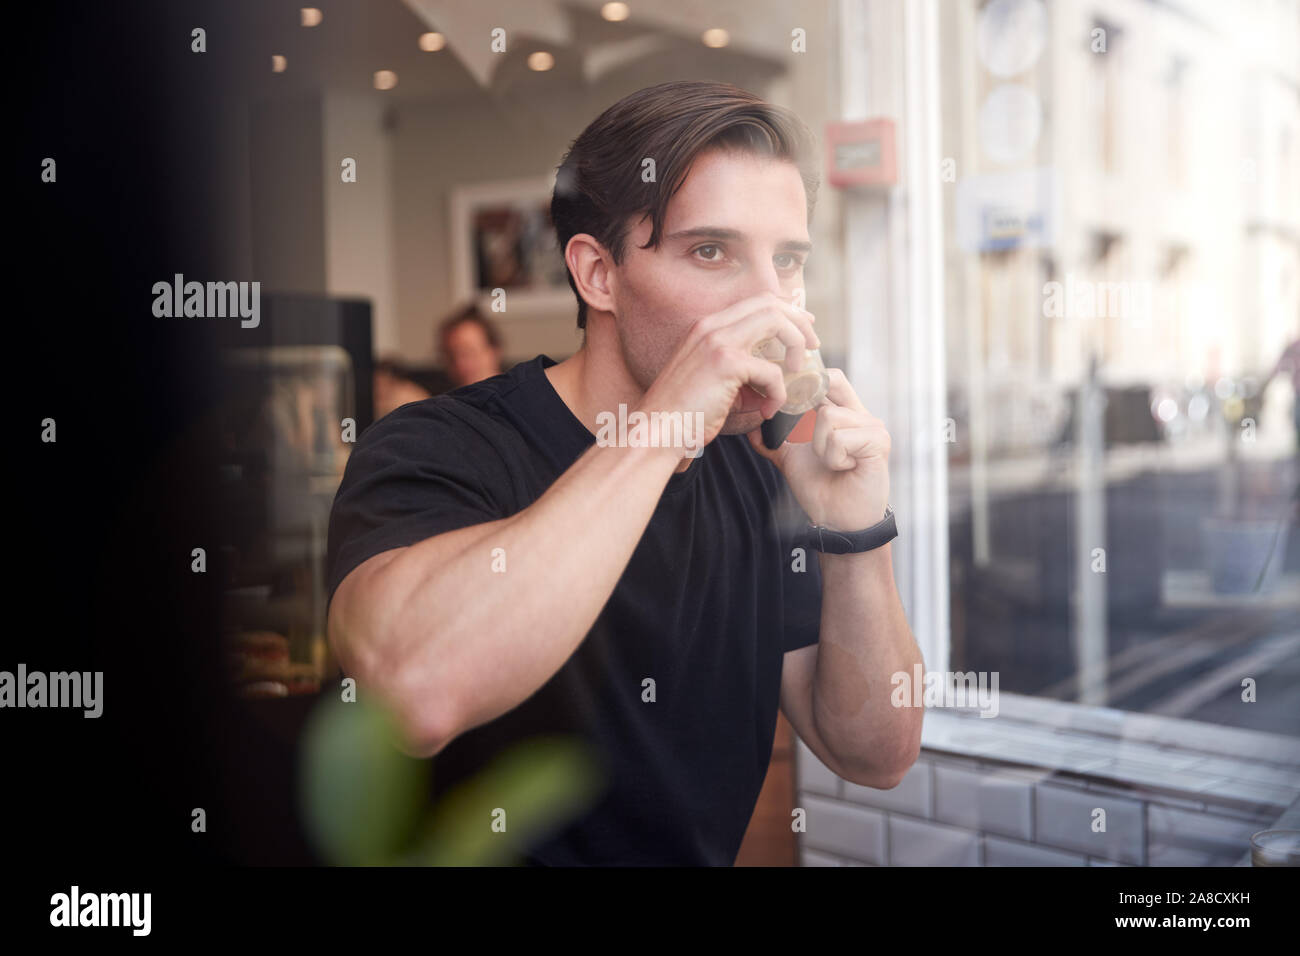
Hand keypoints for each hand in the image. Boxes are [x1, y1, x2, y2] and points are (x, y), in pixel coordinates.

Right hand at [634, 292, 819, 456]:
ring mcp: (717, 341)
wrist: (656, 431)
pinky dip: (778, 392)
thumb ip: (738, 371)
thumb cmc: (683, 415)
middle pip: (770, 303)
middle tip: (813, 345)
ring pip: (776, 322)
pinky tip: (769, 410)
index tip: (805, 327)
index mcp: (706, 328)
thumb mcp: (710, 382)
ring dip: (795, 345)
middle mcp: (711, 326)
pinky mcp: (725, 364)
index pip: (756, 302)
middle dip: (799, 322)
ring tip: (796, 372)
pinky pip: (771, 371)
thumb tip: (770, 380)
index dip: (787, 311)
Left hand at [747, 367, 890, 530]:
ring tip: (833, 463)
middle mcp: (863, 416)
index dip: (807, 381)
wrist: (837, 521)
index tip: (788, 399)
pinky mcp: (879, 442)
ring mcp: (873, 427)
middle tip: (804, 431)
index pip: (829, 377)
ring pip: (827, 416)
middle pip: (829, 383)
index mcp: (846, 414)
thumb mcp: (792, 459)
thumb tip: (752, 430)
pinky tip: (844, 469)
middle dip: (808, 407)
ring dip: (819, 447)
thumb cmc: (821, 490)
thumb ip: (775, 441)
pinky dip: (832, 458)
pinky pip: (838, 438)